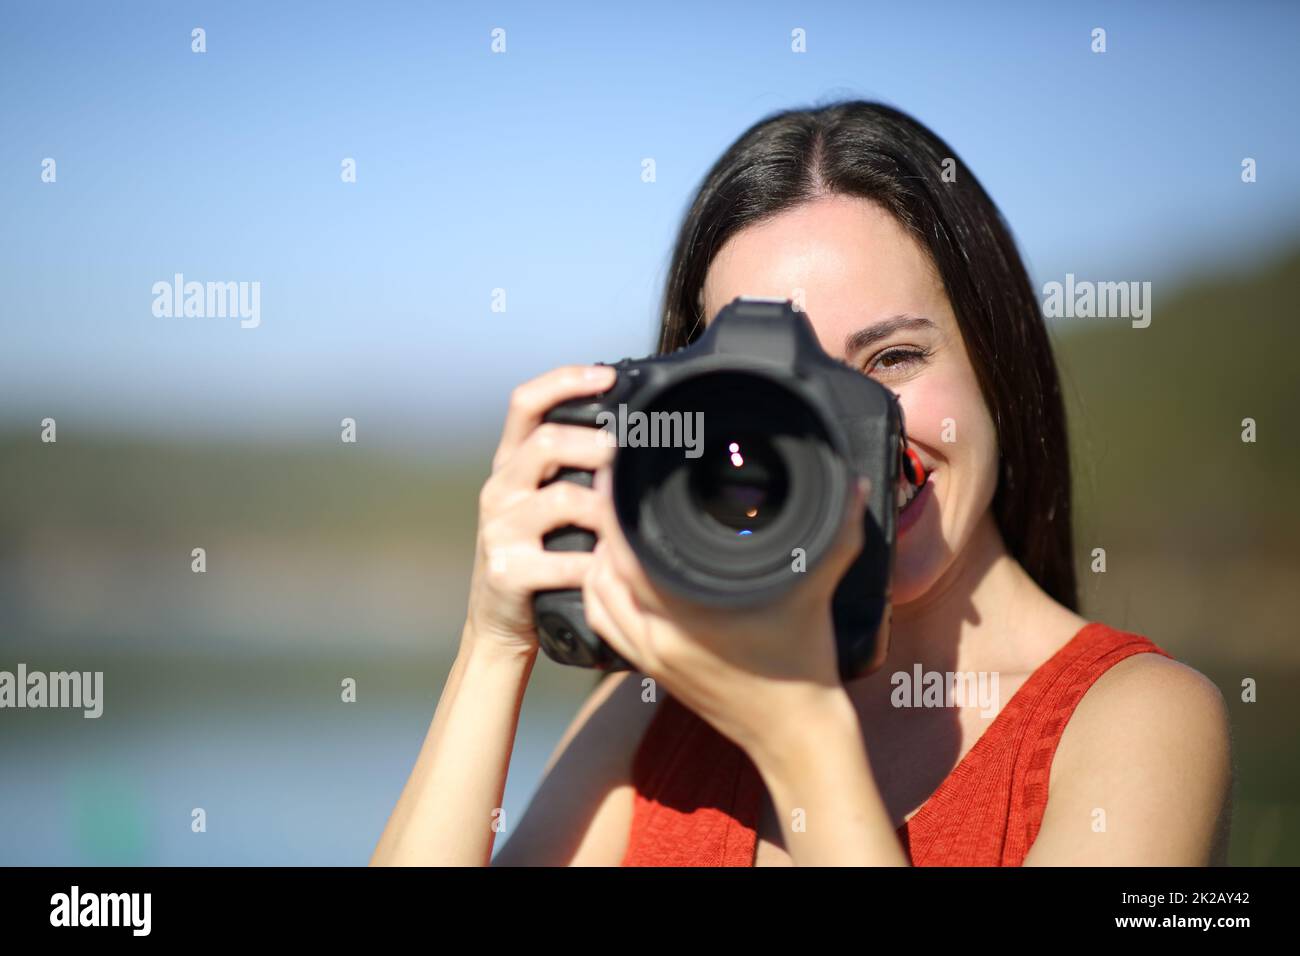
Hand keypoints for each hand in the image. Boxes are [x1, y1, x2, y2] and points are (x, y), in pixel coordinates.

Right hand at [463, 364, 617, 656]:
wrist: (497, 624)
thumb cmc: (536, 556)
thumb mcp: (542, 504)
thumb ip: (571, 469)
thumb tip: (631, 436)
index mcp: (509, 465)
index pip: (525, 402)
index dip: (564, 381)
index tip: (606, 376)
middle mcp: (499, 490)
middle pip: (547, 443)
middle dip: (598, 443)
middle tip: (632, 455)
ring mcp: (499, 531)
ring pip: (562, 499)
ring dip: (607, 508)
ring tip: (629, 518)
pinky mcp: (507, 572)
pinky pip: (565, 560)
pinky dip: (598, 565)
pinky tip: (614, 567)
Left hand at [580, 463, 874, 759]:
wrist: (795, 734)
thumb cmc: (805, 667)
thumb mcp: (818, 593)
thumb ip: (837, 535)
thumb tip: (856, 485)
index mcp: (690, 614)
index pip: (628, 549)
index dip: (616, 504)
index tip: (618, 468)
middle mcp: (659, 636)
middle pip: (604, 567)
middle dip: (605, 519)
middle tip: (615, 481)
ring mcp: (649, 656)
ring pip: (597, 593)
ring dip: (598, 554)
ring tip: (614, 517)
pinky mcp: (650, 669)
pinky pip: (603, 622)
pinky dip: (599, 589)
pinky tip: (611, 567)